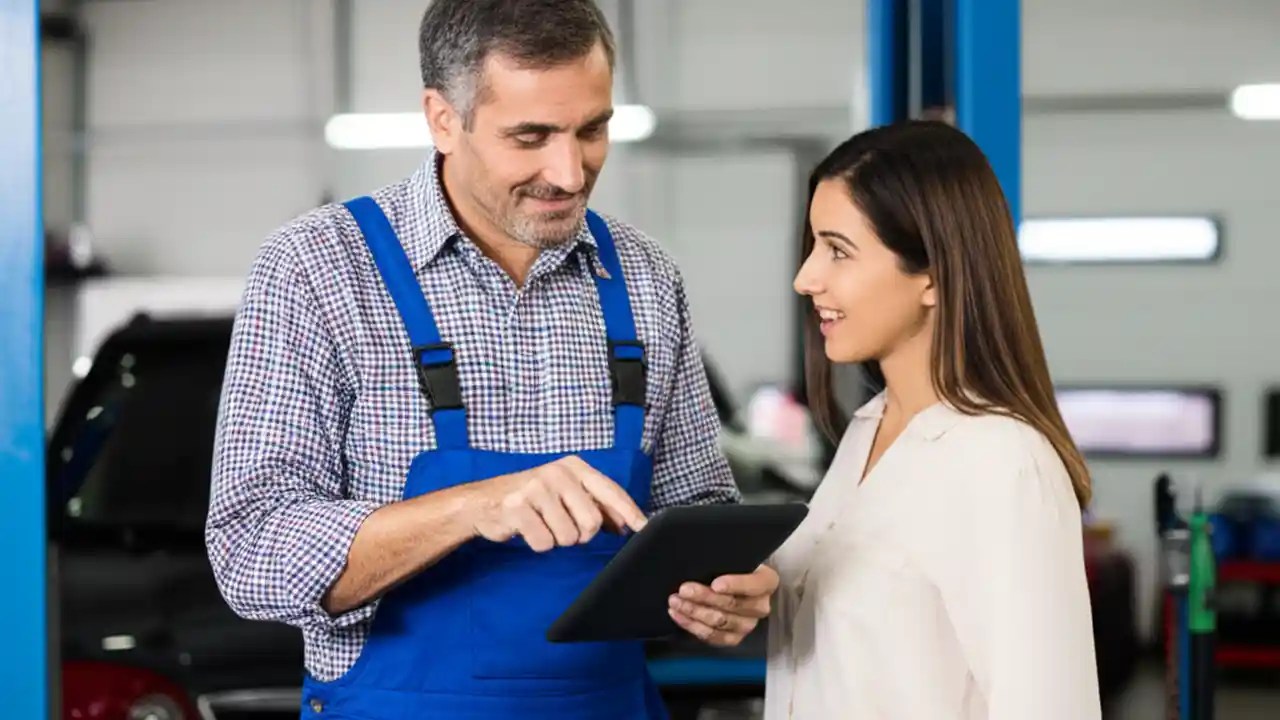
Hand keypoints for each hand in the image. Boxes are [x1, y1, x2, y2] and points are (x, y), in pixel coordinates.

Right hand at [471, 456, 647, 551]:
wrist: (484, 502)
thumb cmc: (532, 498)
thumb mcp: (565, 492)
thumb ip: (595, 504)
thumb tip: (627, 523)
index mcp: (573, 467)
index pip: (609, 491)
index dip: (628, 512)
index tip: (643, 528)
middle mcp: (557, 473)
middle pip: (591, 522)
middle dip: (581, 534)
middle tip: (563, 526)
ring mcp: (536, 489)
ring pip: (568, 536)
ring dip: (557, 539)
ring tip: (542, 524)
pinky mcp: (518, 508)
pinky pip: (544, 543)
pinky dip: (538, 543)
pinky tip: (528, 529)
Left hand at [668, 564, 778, 646]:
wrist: (737, 583)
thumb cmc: (735, 566)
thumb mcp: (737, 557)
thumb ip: (727, 559)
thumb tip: (702, 555)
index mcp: (767, 582)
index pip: (753, 585)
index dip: (735, 584)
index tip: (715, 584)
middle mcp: (761, 606)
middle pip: (732, 604)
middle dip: (704, 597)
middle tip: (684, 589)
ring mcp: (748, 625)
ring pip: (719, 621)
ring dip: (694, 612)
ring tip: (676, 601)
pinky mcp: (734, 638)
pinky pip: (712, 636)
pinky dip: (691, 625)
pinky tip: (678, 615)